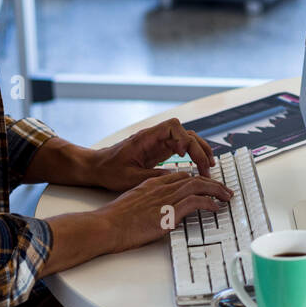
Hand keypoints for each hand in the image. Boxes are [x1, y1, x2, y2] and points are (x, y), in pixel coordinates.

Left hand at [89, 117, 217, 190]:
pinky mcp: (160, 150)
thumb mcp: (129, 178)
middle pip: (186, 133)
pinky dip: (193, 155)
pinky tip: (199, 166)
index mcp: (146, 138)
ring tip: (209, 166)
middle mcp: (155, 137)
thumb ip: (152, 177)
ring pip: (187, 139)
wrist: (96, 167)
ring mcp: (159, 143)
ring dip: (200, 150)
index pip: (173, 127)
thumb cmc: (108, 170)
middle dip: (199, 148)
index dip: (183, 138)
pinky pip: (183, 148)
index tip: (185, 154)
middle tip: (207, 166)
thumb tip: (174, 178)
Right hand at [96, 170, 232, 252]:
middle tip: (224, 189)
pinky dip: (209, 202)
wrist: (105, 226)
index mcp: (151, 184)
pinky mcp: (169, 212)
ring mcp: (165, 199)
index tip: (205, 185)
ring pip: (198, 186)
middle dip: (212, 182)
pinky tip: (216, 207)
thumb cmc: (113, 220)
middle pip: (193, 178)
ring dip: (216, 190)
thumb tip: (157, 212)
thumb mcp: (132, 204)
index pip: (180, 176)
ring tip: (226, 196)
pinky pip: (195, 202)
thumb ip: (147, 203)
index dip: (196, 179)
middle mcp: (161, 188)